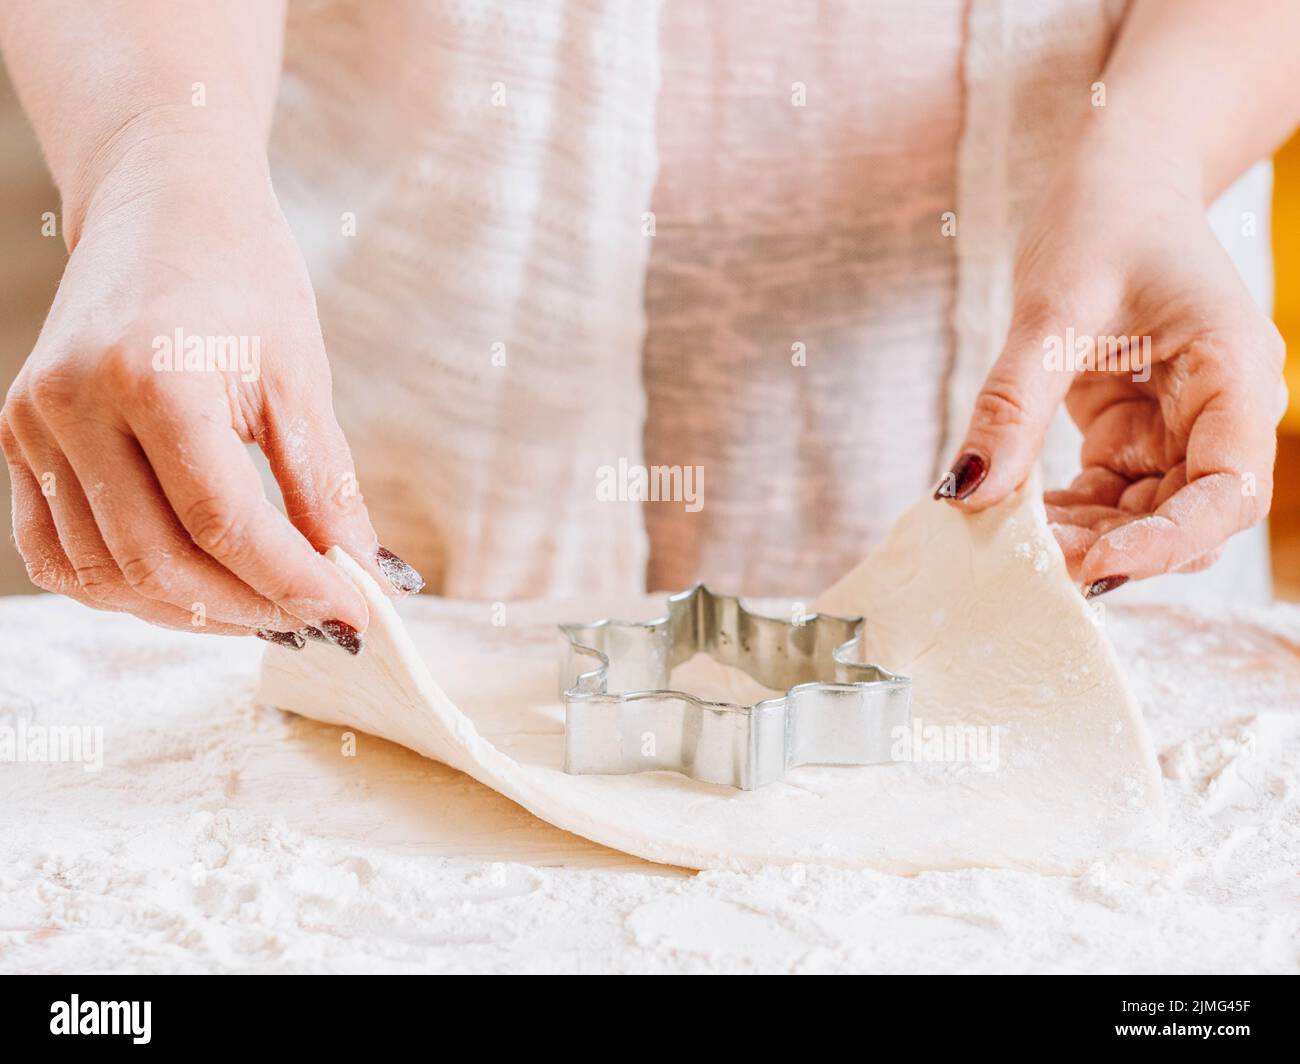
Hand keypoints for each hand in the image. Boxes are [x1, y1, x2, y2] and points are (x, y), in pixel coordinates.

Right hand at [1, 123, 414, 644]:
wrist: (162, 206)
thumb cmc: (243, 277)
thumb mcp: (300, 378)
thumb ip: (326, 489)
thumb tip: (368, 579)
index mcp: (152, 377)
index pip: (225, 524)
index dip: (294, 584)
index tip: (352, 616)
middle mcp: (74, 405)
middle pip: (160, 561)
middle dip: (249, 608)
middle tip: (314, 621)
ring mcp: (33, 425)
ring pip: (106, 573)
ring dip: (190, 610)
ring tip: (262, 606)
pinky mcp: (18, 439)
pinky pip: (59, 553)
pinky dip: (125, 588)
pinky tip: (189, 586)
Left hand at [937, 143, 1285, 594]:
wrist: (1117, 179)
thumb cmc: (1105, 219)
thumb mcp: (1052, 308)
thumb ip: (1013, 402)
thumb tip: (966, 491)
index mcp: (1233, 375)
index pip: (1227, 492)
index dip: (1167, 543)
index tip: (1092, 562)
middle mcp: (1219, 412)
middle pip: (1186, 519)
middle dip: (1110, 547)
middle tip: (1026, 563)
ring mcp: (1179, 426)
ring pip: (1141, 516)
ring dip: (1079, 536)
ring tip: (1004, 541)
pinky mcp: (1136, 431)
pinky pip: (1106, 494)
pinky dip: (1062, 511)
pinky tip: (1007, 513)